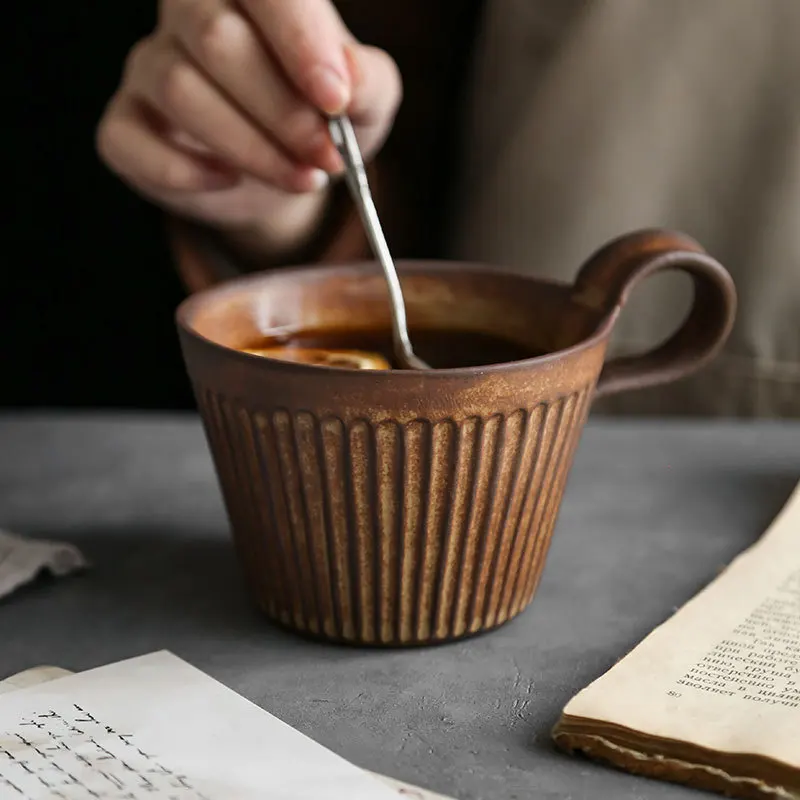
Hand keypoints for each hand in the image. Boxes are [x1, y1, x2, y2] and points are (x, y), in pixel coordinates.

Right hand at [96, 0, 400, 256]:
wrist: (286, 173)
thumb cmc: (322, 120)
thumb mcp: (365, 101)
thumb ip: (367, 81)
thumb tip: (347, 74)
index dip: (299, 39)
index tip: (336, 99)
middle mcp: (189, 15)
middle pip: (216, 39)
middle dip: (282, 111)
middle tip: (327, 157)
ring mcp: (150, 68)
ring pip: (180, 91)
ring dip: (250, 149)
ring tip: (301, 179)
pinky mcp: (126, 126)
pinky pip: (131, 141)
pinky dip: (185, 172)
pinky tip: (230, 182)